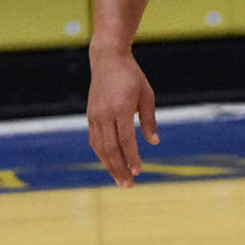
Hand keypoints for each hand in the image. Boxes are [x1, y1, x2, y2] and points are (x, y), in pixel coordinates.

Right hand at [87, 48, 158, 186]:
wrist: (108, 60)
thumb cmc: (132, 77)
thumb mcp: (147, 95)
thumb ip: (149, 120)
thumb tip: (154, 142)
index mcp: (120, 108)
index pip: (126, 139)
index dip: (132, 157)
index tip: (139, 171)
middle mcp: (104, 114)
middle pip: (110, 148)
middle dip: (119, 168)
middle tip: (129, 184)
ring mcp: (94, 116)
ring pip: (100, 147)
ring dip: (109, 165)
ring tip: (120, 180)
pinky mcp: (90, 116)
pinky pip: (95, 140)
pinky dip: (102, 154)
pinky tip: (110, 164)